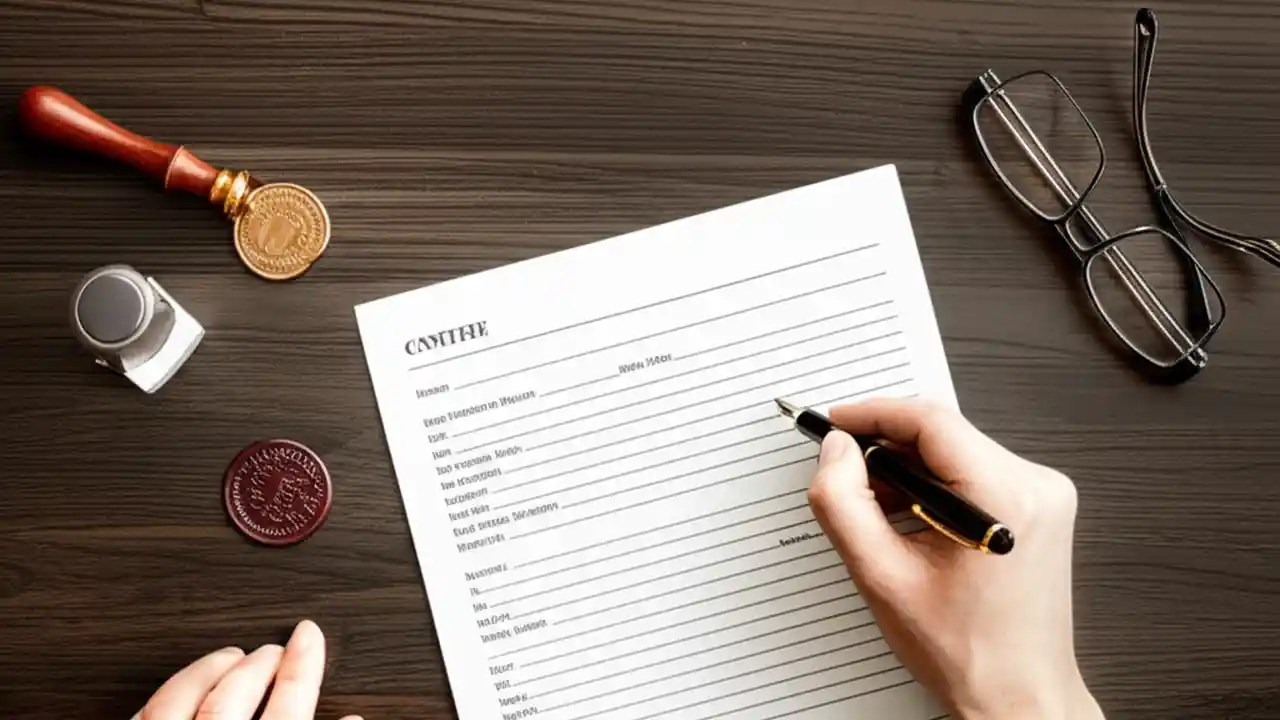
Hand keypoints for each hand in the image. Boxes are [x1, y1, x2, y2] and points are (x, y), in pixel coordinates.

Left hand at [135, 620, 358, 719]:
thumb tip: (353, 719)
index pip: (288, 707)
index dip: (303, 665)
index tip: (309, 635)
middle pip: (232, 696)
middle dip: (257, 665)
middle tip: (274, 649)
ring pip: (178, 701)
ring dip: (207, 672)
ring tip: (229, 657)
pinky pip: (141, 716)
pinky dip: (163, 696)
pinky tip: (175, 691)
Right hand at [807, 398, 1103, 719]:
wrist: (1019, 695)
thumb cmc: (968, 652)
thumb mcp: (883, 577)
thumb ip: (844, 504)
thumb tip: (834, 452)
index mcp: (1007, 497)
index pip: (930, 421)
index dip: (872, 414)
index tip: (835, 423)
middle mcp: (1036, 486)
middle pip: (943, 434)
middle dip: (885, 446)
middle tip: (844, 472)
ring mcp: (1044, 495)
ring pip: (956, 452)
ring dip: (908, 468)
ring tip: (873, 507)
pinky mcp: (1038, 508)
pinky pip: (974, 472)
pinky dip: (933, 485)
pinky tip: (907, 517)